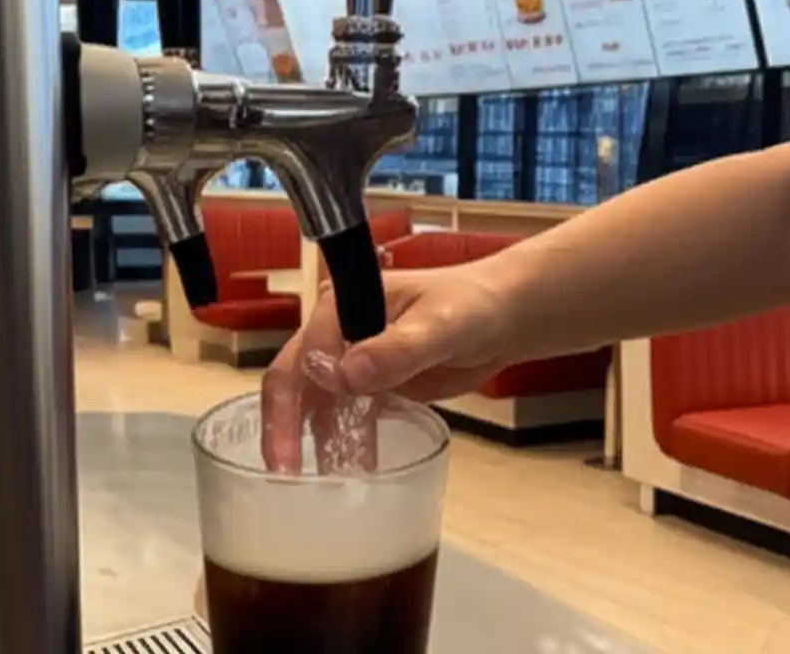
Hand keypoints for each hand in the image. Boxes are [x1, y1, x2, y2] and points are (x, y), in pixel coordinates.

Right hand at [261, 262, 513, 471]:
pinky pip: (349, 415)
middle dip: (285, 427)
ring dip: (318, 440)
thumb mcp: (440, 326)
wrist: (506, 317)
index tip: (296, 447)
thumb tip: (346, 375)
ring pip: (319, 402)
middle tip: (284, 474)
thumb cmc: (475, 307)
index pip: (304, 354)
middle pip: (296, 379)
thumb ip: (397, 349)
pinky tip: (354, 469)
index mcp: (342, 305)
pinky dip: (347, 441)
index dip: (295, 400)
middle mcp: (338, 331)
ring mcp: (354, 358)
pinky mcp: (374, 383)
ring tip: (323, 484)